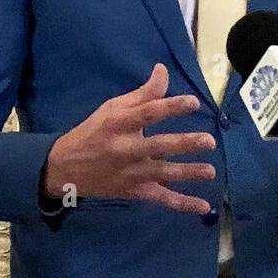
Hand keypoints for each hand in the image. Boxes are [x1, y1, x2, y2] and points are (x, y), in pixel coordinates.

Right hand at [43, 64, 215, 214]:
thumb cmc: (94, 132)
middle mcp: (125, 149)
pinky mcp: (134, 191)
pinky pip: (161, 199)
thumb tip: (163, 70)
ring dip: (188, 173)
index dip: (171, 107)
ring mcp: (131, 173)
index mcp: (119, 123)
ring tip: (211, 171)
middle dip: (184, 144)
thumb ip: (142, 94)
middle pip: (158, 146)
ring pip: (163, 174)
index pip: (147, 113)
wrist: (66, 168)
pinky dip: (182, 204)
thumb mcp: (112, 108)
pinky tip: (203, 206)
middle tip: (209, 141)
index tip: (193, 103)